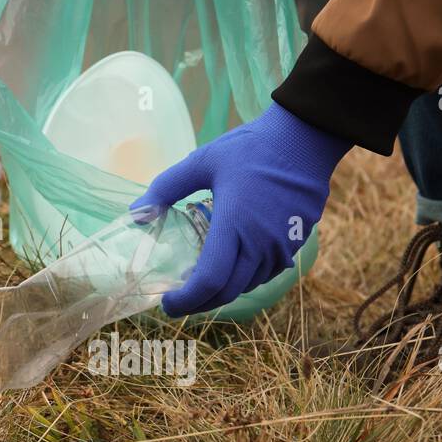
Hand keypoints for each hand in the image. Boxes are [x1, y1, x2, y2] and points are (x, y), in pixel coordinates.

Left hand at [131, 103, 349, 316]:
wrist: (305, 139)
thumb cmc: (251, 148)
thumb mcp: (202, 161)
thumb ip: (166, 188)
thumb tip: (135, 213)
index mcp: (235, 225)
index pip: (209, 280)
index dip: (186, 299)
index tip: (166, 302)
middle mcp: (261, 244)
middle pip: (228, 292)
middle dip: (200, 303)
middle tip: (178, 300)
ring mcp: (282, 246)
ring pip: (249, 284)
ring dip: (222, 290)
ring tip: (199, 282)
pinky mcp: (296, 243)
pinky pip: (267, 272)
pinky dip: (244, 277)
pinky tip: (230, 265)